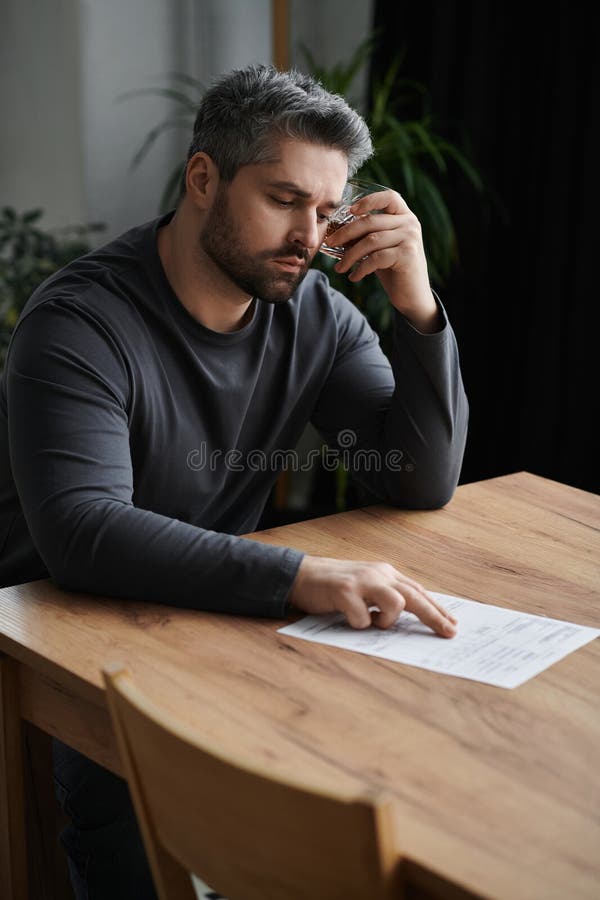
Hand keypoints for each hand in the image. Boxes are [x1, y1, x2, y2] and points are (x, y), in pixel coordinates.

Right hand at [288, 555, 457, 635]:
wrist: (302, 576)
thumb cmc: (335, 587)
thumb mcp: (366, 588)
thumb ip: (386, 598)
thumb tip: (413, 620)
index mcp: (385, 574)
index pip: (418, 592)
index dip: (436, 609)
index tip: (452, 625)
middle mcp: (377, 574)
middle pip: (414, 595)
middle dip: (434, 616)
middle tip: (448, 633)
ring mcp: (361, 581)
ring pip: (396, 602)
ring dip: (388, 620)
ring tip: (374, 622)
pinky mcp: (344, 591)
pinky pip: (363, 617)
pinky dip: (359, 624)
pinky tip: (349, 618)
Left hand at [330, 189, 439, 331]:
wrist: (412, 295)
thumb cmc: (393, 270)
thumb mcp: (380, 248)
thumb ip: (367, 236)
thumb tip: (337, 232)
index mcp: (404, 216)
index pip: (389, 197)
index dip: (369, 200)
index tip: (350, 210)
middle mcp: (410, 223)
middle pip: (371, 221)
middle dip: (346, 233)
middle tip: (330, 243)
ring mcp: (410, 238)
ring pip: (370, 241)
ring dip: (350, 256)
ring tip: (340, 268)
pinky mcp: (407, 255)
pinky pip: (376, 258)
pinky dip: (361, 269)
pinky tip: (354, 277)